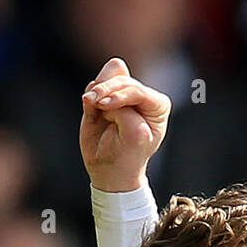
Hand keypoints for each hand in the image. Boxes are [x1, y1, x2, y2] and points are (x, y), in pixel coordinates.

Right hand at [80, 56, 170, 192]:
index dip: (122, 96)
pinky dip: (90, 93)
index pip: (138, 90)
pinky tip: (89, 104)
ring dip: (97, 89)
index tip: (107, 105)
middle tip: (95, 105)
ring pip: (109, 76)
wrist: (109, 170)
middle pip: (122, 80)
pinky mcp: (105, 96)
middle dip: (107, 92)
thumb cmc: (126, 156)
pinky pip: (95, 84)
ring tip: (89, 103)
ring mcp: (123, 95)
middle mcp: (142, 97)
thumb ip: (123, 111)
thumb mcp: (134, 136)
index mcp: (157, 106)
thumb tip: (103, 94)